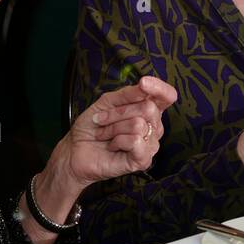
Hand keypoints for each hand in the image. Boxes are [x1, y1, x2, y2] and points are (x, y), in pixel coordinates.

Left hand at [55, 75, 177, 189]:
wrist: (76, 149)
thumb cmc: (93, 126)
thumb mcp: (108, 102)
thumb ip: (128, 93)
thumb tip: (144, 84)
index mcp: (149, 110)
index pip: (167, 96)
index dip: (159, 88)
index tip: (143, 83)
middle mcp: (154, 127)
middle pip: (148, 108)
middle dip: (119, 112)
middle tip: (103, 120)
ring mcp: (150, 144)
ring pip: (138, 124)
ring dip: (113, 128)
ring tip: (105, 135)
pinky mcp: (143, 160)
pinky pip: (135, 141)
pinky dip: (117, 141)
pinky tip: (112, 146)